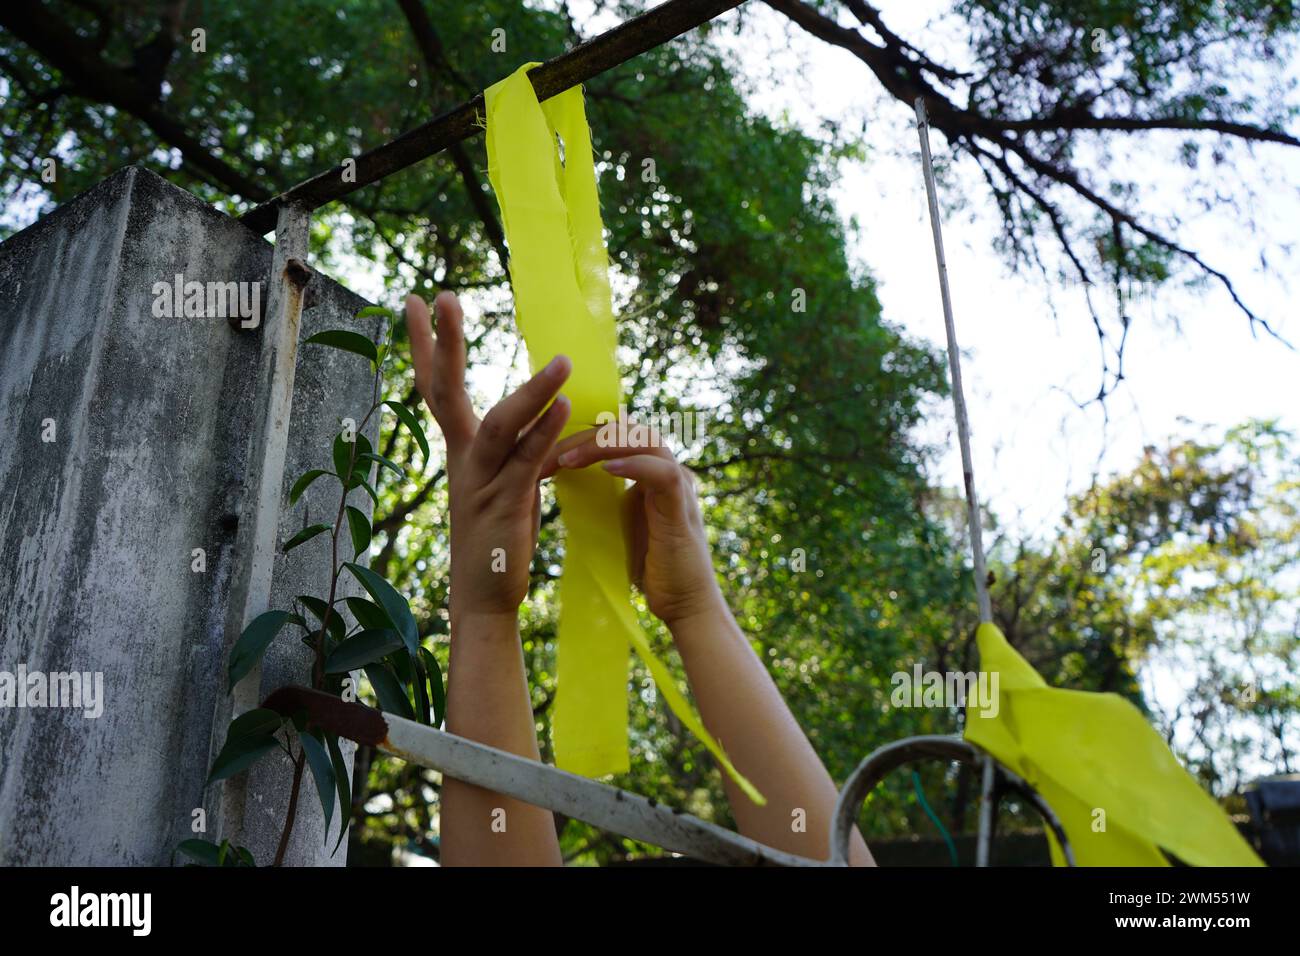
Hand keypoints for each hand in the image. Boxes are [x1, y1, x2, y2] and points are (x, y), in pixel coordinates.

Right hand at [405, 291, 570, 618]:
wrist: (485, 595)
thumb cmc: (497, 535)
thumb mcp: (505, 481)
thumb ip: (518, 446)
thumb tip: (540, 413)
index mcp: (461, 450)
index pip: (436, 387)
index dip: (426, 345)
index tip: (417, 302)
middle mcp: (463, 460)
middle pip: (446, 393)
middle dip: (445, 346)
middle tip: (443, 296)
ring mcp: (481, 483)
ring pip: (500, 427)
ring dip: (531, 391)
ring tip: (562, 361)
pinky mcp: (506, 507)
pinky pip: (527, 464)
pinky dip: (546, 434)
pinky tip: (565, 406)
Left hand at [541, 422, 723, 626]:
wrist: (684, 604)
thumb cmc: (649, 568)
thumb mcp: (618, 523)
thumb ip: (603, 498)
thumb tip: (565, 483)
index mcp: (652, 471)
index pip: (617, 435)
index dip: (580, 436)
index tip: (545, 450)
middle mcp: (668, 470)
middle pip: (628, 429)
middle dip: (585, 435)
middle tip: (549, 451)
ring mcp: (679, 486)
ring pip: (645, 440)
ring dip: (603, 445)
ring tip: (568, 459)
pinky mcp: (682, 507)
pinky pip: (662, 473)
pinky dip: (633, 465)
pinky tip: (605, 469)